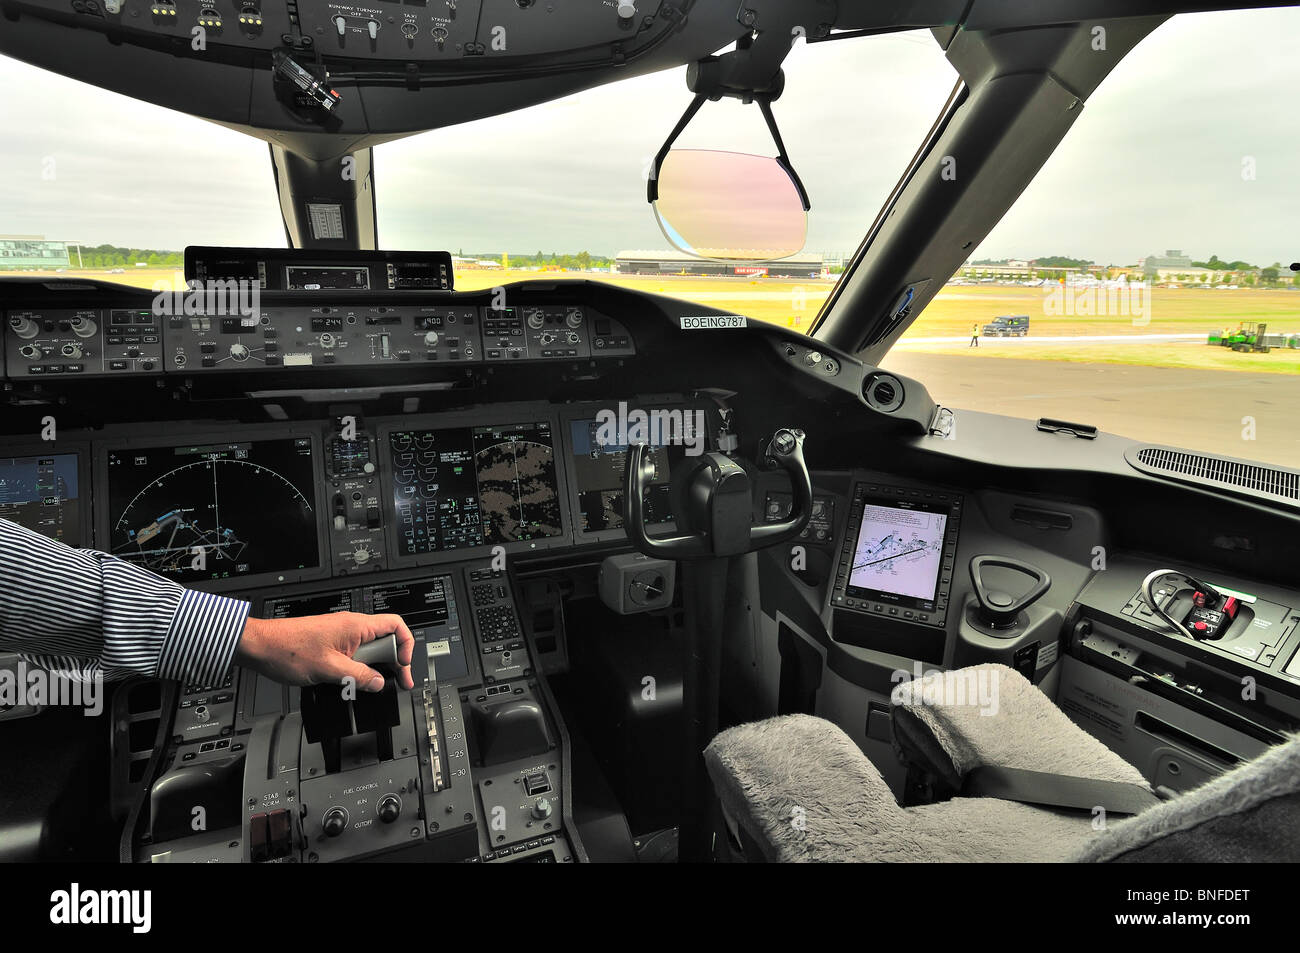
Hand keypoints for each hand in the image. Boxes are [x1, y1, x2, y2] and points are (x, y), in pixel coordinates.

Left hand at [234, 612, 415, 691]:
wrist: (259, 647)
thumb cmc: (287, 649)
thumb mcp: (330, 670)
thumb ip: (359, 677)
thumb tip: (380, 683)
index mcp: (356, 625)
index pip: (396, 626)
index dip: (406, 646)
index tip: (404, 667)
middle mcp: (351, 627)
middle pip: (385, 641)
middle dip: (391, 663)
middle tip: (395, 683)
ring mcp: (340, 635)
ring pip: (368, 650)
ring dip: (371, 669)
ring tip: (368, 686)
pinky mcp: (330, 644)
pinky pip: (353, 655)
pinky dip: (356, 669)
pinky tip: (350, 682)